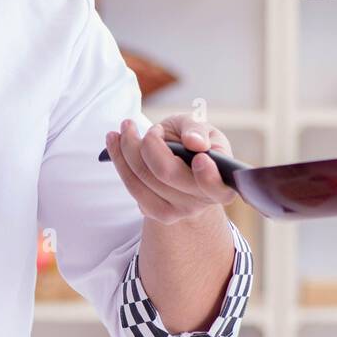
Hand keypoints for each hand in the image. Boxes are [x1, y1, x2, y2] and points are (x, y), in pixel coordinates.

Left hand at [103, 113, 236, 223]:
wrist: (179, 157)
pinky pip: (131, 185)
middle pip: (166, 174)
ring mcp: (176, 211)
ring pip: (142, 178)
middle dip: (149, 143)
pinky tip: (114, 141)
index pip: (216, 187)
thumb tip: (196, 143)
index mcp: (221, 183)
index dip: (207, 176)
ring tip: (126, 126)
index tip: (199, 158)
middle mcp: (201, 202)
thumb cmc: (193, 138)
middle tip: (146, 125)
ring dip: (127, 148)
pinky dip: (119, 159)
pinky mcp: (153, 211)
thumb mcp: (200, 126)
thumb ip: (198, 130)